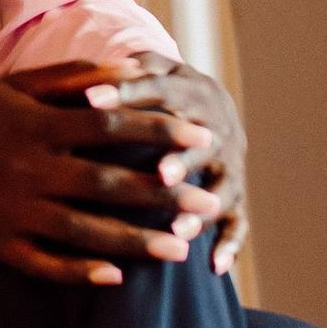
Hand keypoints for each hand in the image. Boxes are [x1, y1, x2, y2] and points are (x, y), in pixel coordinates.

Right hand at [0, 59, 226, 284]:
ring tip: (180, 249)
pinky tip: (116, 278)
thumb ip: (74, 77)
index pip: (109, 126)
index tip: (202, 137)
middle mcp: (29, 169)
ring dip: (135, 241)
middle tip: (209, 202)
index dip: (158, 132)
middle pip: (107, 184)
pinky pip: (45, 264)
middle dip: (163, 194)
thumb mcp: (18, 86)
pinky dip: (79, 273)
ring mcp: (14, 211)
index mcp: (37, 126)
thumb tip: (132, 68)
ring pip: (84, 231)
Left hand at [83, 53, 247, 274]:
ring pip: (221, 187)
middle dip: (181, 159)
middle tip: (161, 174)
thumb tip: (88, 60)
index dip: (124, 94)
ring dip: (201, 208)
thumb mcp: (147, 69)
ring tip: (179, 229)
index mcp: (189, 90)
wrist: (206, 102)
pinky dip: (230, 244)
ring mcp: (229, 163)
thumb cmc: (158, 87)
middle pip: (200, 143)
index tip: (90, 101)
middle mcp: (216, 126)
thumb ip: (122, 65)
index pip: (155, 90)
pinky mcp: (235, 193)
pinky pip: (238, 222)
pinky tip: (214, 267)